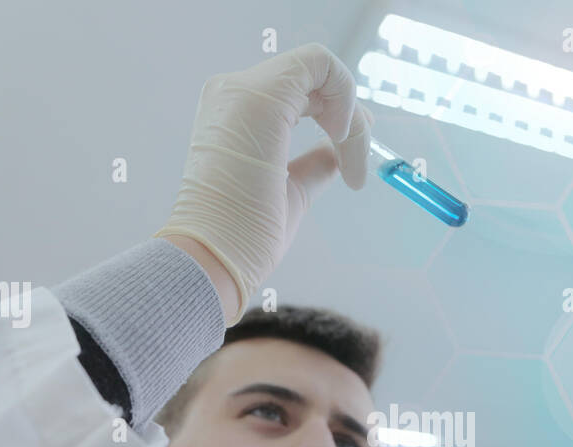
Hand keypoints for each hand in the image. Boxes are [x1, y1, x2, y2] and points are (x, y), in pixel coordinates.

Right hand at [154, 43, 373, 325]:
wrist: (215, 256)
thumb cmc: (243, 235)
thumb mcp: (290, 191)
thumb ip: (313, 165)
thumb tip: (338, 153)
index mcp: (234, 115)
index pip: (299, 95)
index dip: (336, 117)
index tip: (351, 159)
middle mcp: (233, 94)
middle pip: (312, 81)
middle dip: (350, 118)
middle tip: (357, 165)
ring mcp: (244, 91)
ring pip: (320, 70)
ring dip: (350, 114)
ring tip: (351, 160)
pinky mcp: (263, 96)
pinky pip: (321, 64)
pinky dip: (346, 96)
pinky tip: (342, 137)